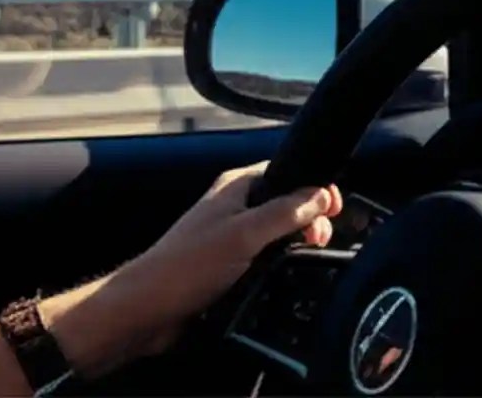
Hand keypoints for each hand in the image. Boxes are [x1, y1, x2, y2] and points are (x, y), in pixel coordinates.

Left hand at [43, 162, 341, 374]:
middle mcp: (234, 207)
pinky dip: (280, 265)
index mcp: (236, 187)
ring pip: (278, 234)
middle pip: (287, 204)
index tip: (333, 207)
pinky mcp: (229, 265)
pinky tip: (284, 276)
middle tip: (318, 239)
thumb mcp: (245, 233)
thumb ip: (285, 211)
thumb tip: (321, 194)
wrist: (148, 310)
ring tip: (304, 257)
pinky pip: (265, 259)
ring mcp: (231, 237)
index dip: (313, 186)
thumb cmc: (186, 266)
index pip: (286, 172)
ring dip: (295, 245)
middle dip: (309, 219)